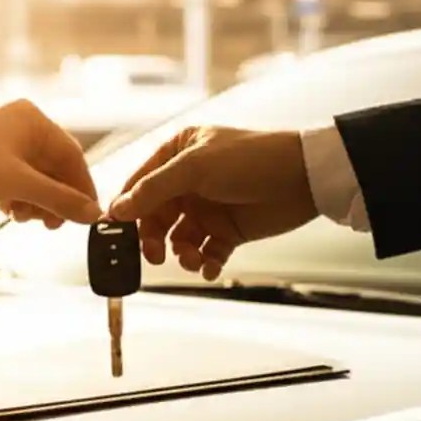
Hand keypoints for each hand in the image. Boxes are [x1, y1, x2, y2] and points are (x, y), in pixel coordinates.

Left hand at [0, 99, 100, 226]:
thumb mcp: (19, 186)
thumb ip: (60, 200)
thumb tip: (92, 214)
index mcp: (32, 119)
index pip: (72, 155)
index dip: (82, 188)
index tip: (88, 215)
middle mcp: (20, 127)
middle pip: (55, 169)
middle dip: (55, 199)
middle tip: (53, 224)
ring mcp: (4, 144)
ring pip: (36, 179)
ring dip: (36, 203)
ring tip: (24, 218)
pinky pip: (18, 183)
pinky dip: (19, 199)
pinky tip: (9, 211)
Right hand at [108, 126, 317, 280]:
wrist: (304, 178)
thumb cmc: (253, 159)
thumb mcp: (195, 167)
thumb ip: (154, 189)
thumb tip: (118, 208)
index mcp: (177, 155)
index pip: (139, 185)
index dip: (127, 210)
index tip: (116, 234)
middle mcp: (189, 182)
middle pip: (155, 218)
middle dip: (153, 239)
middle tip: (155, 256)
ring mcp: (208, 207)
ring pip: (178, 239)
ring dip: (181, 254)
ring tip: (192, 259)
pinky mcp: (228, 230)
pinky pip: (205, 252)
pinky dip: (204, 263)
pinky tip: (209, 266)